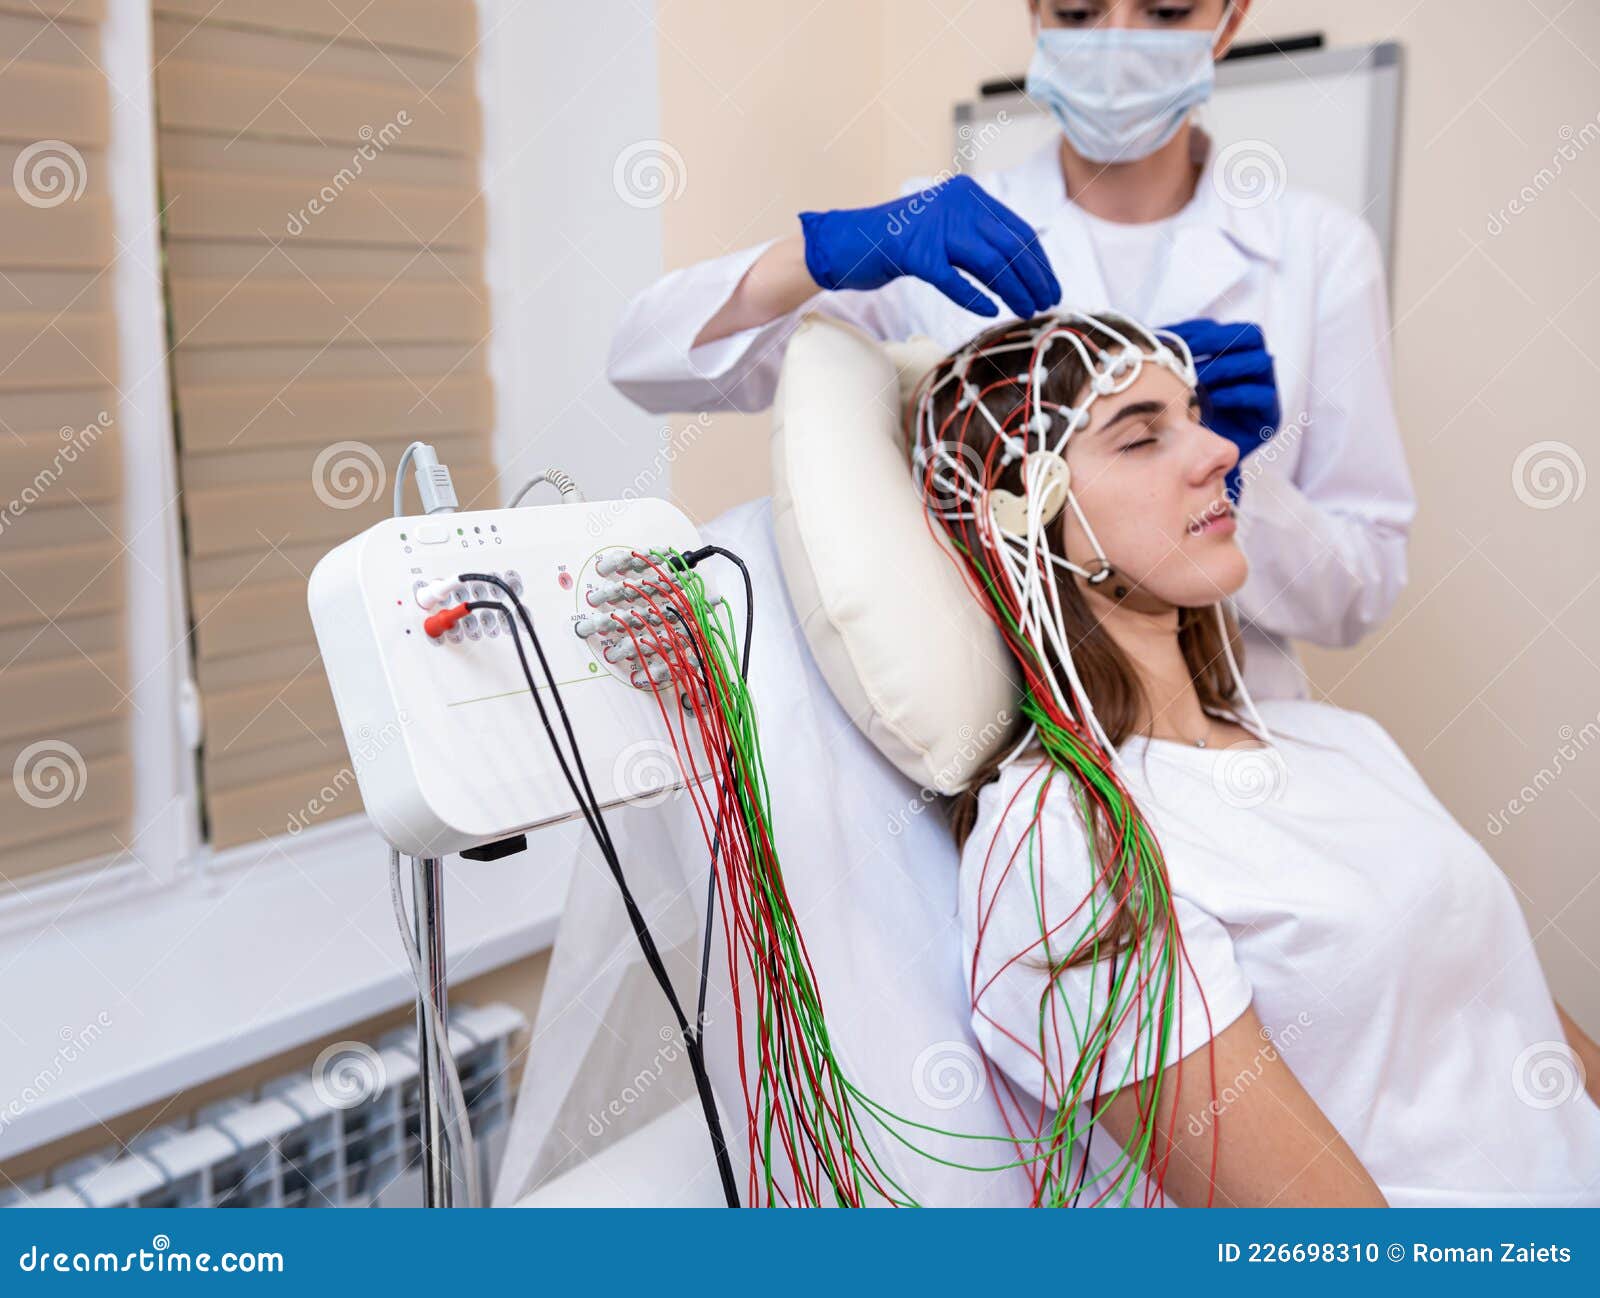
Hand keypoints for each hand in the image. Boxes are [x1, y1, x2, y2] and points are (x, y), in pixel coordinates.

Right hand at [799, 175, 1060, 319]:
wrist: (847, 242)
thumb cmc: (898, 242)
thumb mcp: (945, 230)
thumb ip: (978, 238)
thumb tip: (1023, 268)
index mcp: (967, 194)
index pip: (1017, 229)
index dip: (1039, 261)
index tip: (1051, 286)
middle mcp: (955, 204)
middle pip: (1009, 246)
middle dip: (1033, 278)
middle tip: (1047, 303)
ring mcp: (933, 228)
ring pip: (989, 262)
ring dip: (1013, 291)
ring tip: (1027, 310)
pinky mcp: (913, 253)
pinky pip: (952, 279)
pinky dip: (973, 298)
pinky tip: (989, 312)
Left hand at [1163, 319, 1281, 503]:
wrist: (1193, 462)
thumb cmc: (1183, 418)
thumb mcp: (1175, 384)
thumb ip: (1172, 360)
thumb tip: (1152, 337)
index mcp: (1236, 354)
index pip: (1230, 328)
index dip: (1207, 330)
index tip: (1177, 336)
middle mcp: (1254, 369)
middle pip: (1251, 338)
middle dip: (1218, 342)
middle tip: (1188, 352)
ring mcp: (1264, 390)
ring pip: (1260, 363)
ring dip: (1226, 367)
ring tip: (1196, 376)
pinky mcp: (1267, 418)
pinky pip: (1262, 397)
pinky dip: (1238, 395)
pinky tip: (1213, 398)